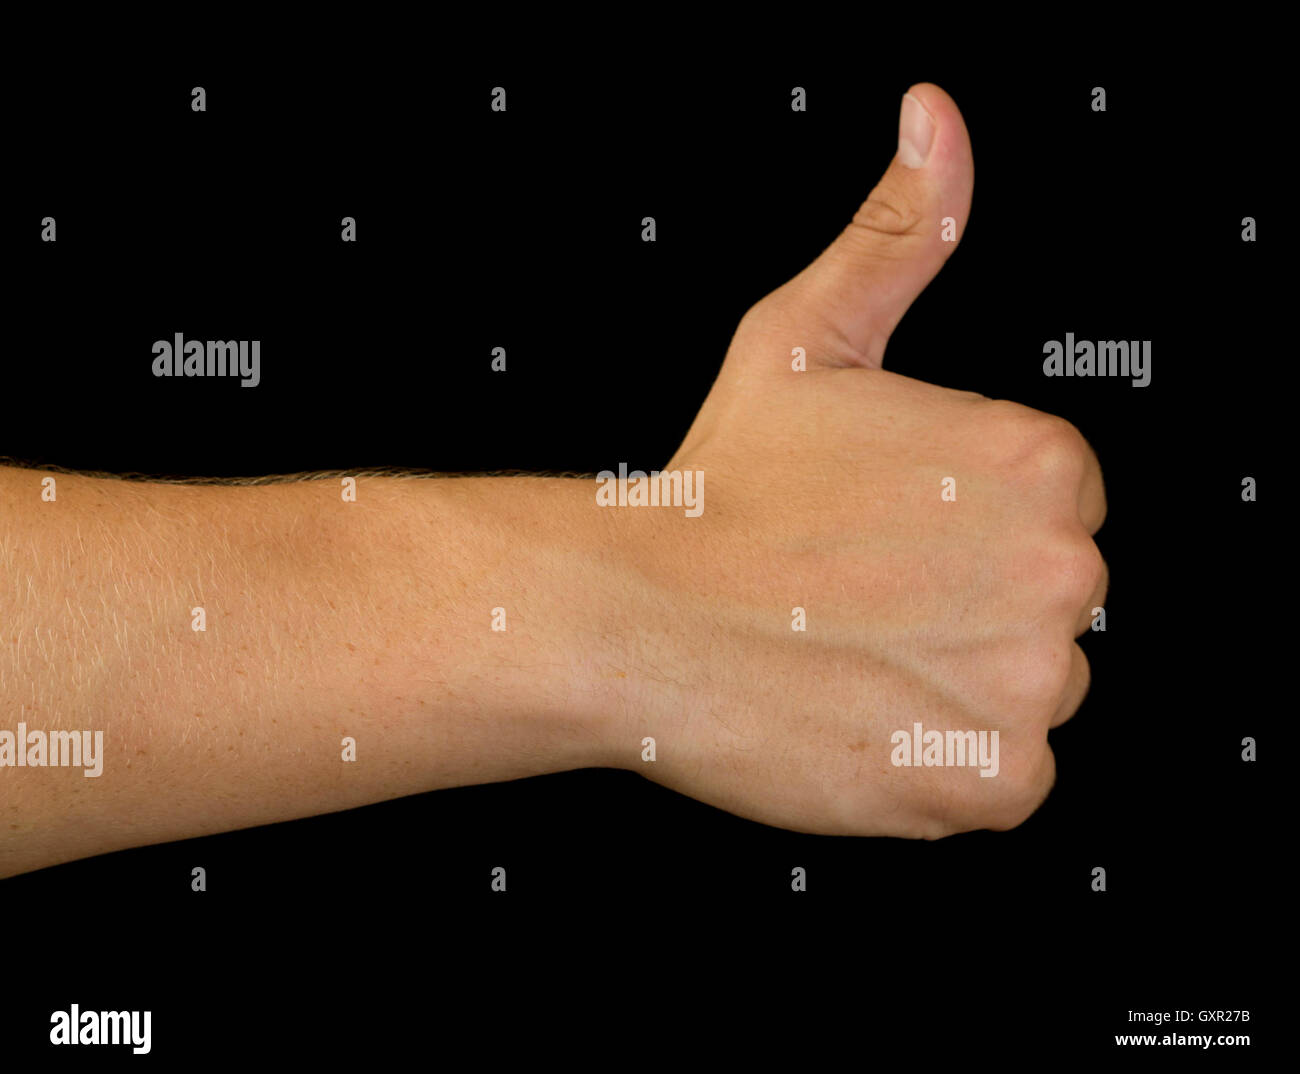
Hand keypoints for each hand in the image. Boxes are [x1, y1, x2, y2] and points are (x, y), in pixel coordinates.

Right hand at [598, 83, 1106, 837]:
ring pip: (1032, 695)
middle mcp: (1061, 568)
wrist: (636, 615)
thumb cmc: (717, 487)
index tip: (888, 545)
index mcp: (1036, 461)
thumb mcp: (810, 337)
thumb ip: (901, 231)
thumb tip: (935, 120)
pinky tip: (864, 722)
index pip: (1058, 514)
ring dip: (955, 692)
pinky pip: (1006, 784)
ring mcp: (1028, 681)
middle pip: (1054, 607)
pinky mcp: (990, 778)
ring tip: (853, 662)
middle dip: (968, 611)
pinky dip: (942, 769)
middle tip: (859, 605)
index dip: (964, 535)